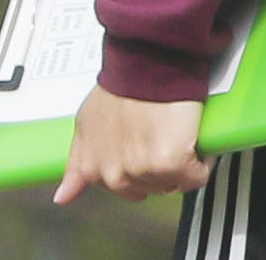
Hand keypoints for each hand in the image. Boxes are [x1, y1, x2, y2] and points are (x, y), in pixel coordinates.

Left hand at [55, 87, 210, 203]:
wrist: (149, 66)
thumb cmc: (123, 87)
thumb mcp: (87, 124)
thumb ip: (76, 164)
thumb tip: (63, 198)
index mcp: (92, 170)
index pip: (126, 190)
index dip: (143, 169)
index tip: (150, 150)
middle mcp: (115, 176)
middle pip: (151, 189)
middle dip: (161, 170)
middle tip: (166, 139)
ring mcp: (144, 172)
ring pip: (173, 184)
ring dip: (182, 167)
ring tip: (181, 137)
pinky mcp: (172, 164)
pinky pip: (196, 176)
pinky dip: (202, 162)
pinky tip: (195, 141)